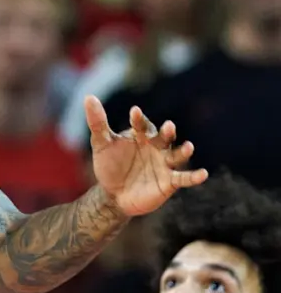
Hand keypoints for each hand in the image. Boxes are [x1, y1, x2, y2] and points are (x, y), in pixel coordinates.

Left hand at [86, 96, 206, 217]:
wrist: (113, 195)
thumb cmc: (109, 165)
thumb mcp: (101, 144)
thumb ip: (98, 122)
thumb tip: (88, 97)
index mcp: (141, 136)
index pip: (142, 125)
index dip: (139, 119)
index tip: (134, 112)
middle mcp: (156, 147)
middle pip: (164, 137)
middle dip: (167, 131)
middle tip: (168, 125)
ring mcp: (164, 164)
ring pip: (177, 155)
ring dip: (183, 150)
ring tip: (189, 146)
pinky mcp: (169, 182)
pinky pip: (184, 178)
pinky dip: (194, 177)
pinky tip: (204, 174)